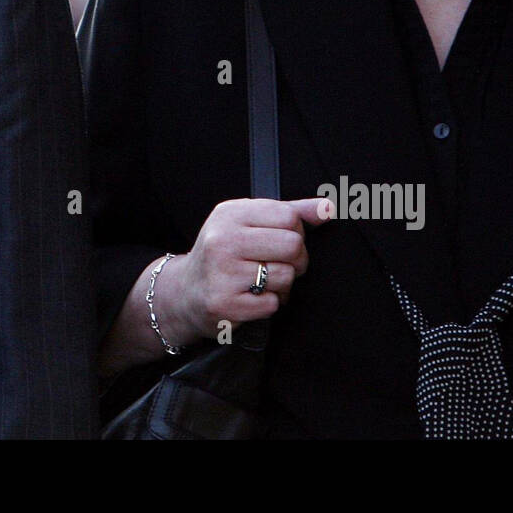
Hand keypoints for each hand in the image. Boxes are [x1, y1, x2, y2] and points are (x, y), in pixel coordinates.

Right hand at [155, 197, 332, 346]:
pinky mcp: (224, 304)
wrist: (184, 294)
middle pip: (293, 245)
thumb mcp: (247, 223)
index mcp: (229, 213)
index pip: (289, 216)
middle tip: (277, 265)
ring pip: (286, 276)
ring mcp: (222, 272)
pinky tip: (249, 299)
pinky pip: (273, 303)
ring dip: (282, 285)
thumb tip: (327, 207)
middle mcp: (222, 239)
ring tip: (260, 283)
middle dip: (295, 260)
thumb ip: (289, 212)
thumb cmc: (223, 255)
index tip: (279, 243)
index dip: (295, 233)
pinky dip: (267, 304)